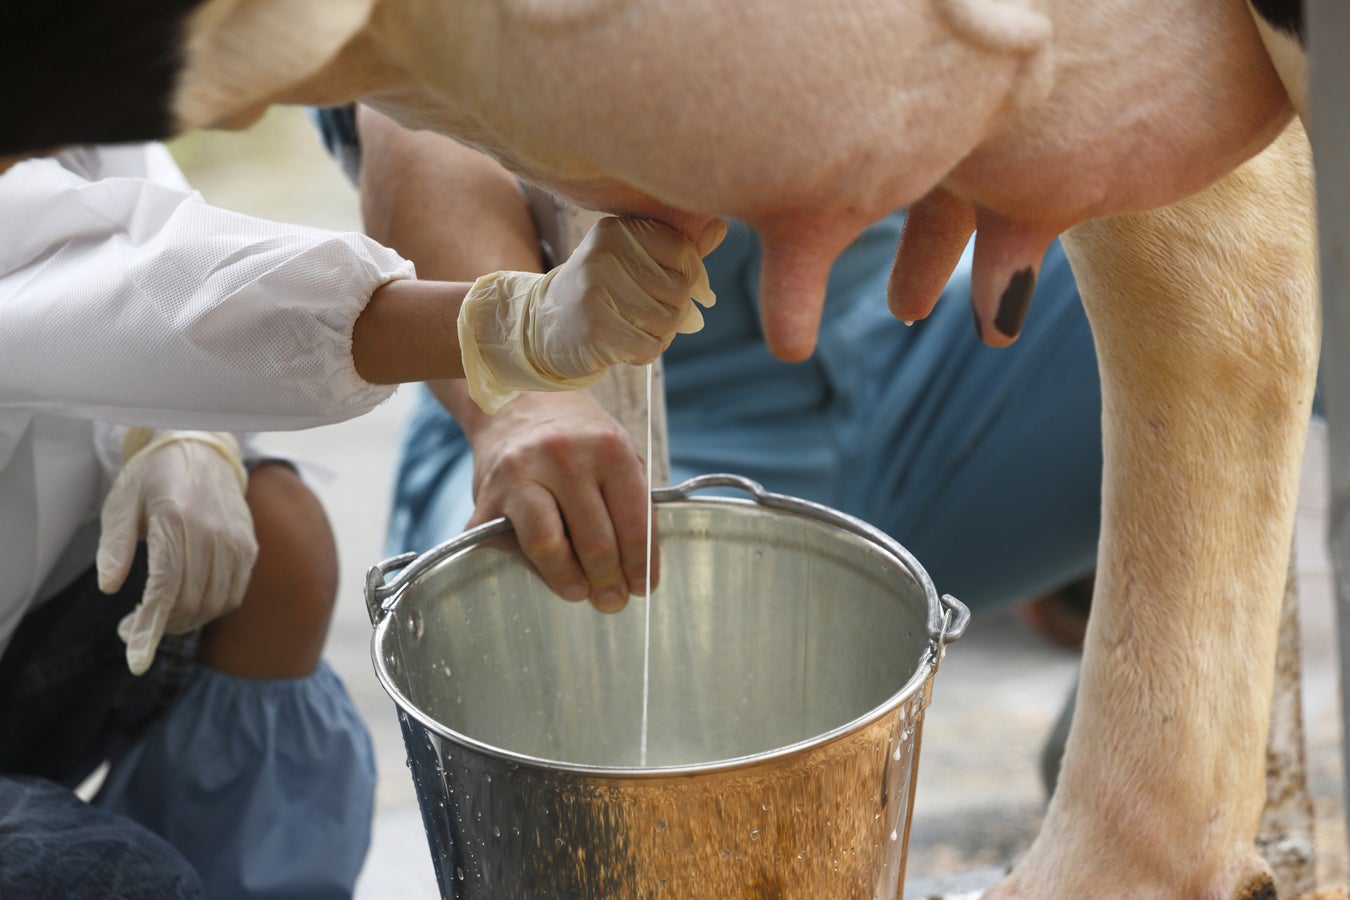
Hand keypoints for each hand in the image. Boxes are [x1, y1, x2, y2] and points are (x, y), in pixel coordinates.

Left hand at [96, 430, 257, 674]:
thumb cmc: (153, 476)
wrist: (201, 448)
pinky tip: (187, 600)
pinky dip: (210, 608)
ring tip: (158, 614)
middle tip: (131, 627)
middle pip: (191, 602)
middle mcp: (213, 531)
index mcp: (176, 518)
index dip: (150, 630)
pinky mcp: (249, 546)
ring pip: (215, 603)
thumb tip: (108, 588)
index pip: (165, 588)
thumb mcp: (121, 502)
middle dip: (161, 627)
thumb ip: (113, 545)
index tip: (136, 663)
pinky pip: (233, 593)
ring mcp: (236, 539)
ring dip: (185, 621)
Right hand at [458, 215, 725, 412]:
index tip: (677, 289)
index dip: (691, 279)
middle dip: (674, 310)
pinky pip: (650, 347)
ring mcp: (595, 288)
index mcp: (619, 227)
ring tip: (634, 326)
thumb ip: (679, 246)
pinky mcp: (593, 326)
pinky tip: (623, 344)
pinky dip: (644, 353)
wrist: (543, 325)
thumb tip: (721, 226)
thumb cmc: (602, 290)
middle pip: (680, 289)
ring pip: (668, 320)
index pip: (685, 253)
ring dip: (660, 333)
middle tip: (647, 312)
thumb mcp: (634, 258)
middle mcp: (605, 251)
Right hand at [464, 391, 655, 612]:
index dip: (640, 564)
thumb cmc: (578, 436)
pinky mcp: (486, 496)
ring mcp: (520, 476)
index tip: (642, 587)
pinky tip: (541, 573)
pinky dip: (525, 566)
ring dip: (568, 580)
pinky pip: (506, 546)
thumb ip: (631, 501)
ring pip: (547, 546)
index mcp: (608, 449)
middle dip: (608, 580)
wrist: (519, 400)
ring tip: (579, 591)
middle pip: (594, 541)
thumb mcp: (617, 453)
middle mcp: (563, 458)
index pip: (632, 522)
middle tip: (613, 600)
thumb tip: (637, 567)